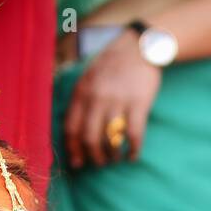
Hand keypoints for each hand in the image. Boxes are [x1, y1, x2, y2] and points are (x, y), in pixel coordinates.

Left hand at [64, 29, 162, 168]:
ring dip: (112, 156)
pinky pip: (133, 134)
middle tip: (100, 163)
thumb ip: (80, 102)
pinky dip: (133, 150)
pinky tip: (132, 155)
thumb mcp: (88, 78)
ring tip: (115, 159)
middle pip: (89, 138)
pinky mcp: (138, 103)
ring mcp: (118, 100)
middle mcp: (97, 97)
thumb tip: (75, 134)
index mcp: (82, 92)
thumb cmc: (112, 66)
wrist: (139, 47)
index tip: (77, 164)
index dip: (73, 150)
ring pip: (110, 140)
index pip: (71, 128)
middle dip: (94, 157)